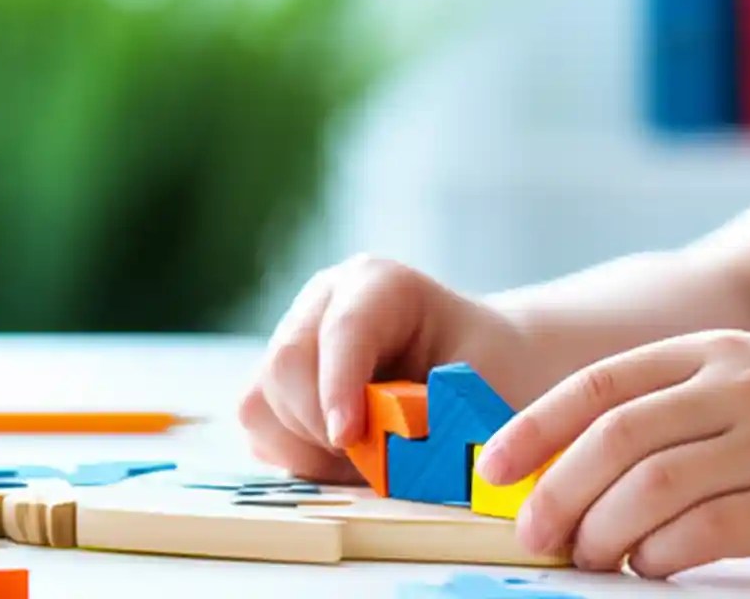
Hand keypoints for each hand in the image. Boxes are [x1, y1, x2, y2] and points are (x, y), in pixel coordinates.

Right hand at [238, 254, 522, 481]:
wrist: (483, 366)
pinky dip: (296, 458)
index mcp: (377, 283)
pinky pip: (260, 429)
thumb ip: (441, 417)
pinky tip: (343, 461)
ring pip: (262, 402)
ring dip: (307, 447)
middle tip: (371, 465)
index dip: (338, 385)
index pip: (344, 329)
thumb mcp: (483, 387)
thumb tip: (390, 454)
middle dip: (320, 425)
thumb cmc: (489, 370)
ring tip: (365, 462)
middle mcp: (323, 301)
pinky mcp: (277, 383)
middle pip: (287, 364)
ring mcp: (294, 340)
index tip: (348, 437)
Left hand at [475, 329, 749, 577]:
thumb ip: (662, 408)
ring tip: (589, 553)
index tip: (493, 470)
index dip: (535, 428)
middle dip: (557, 491)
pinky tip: (647, 565)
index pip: (599, 385)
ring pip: (652, 489)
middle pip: (615, 439)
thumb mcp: (741, 383)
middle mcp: (738, 387)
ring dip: (602, 531)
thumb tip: (560, 465)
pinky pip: (704, 534)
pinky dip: (659, 556)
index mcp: (710, 350)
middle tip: (533, 533)